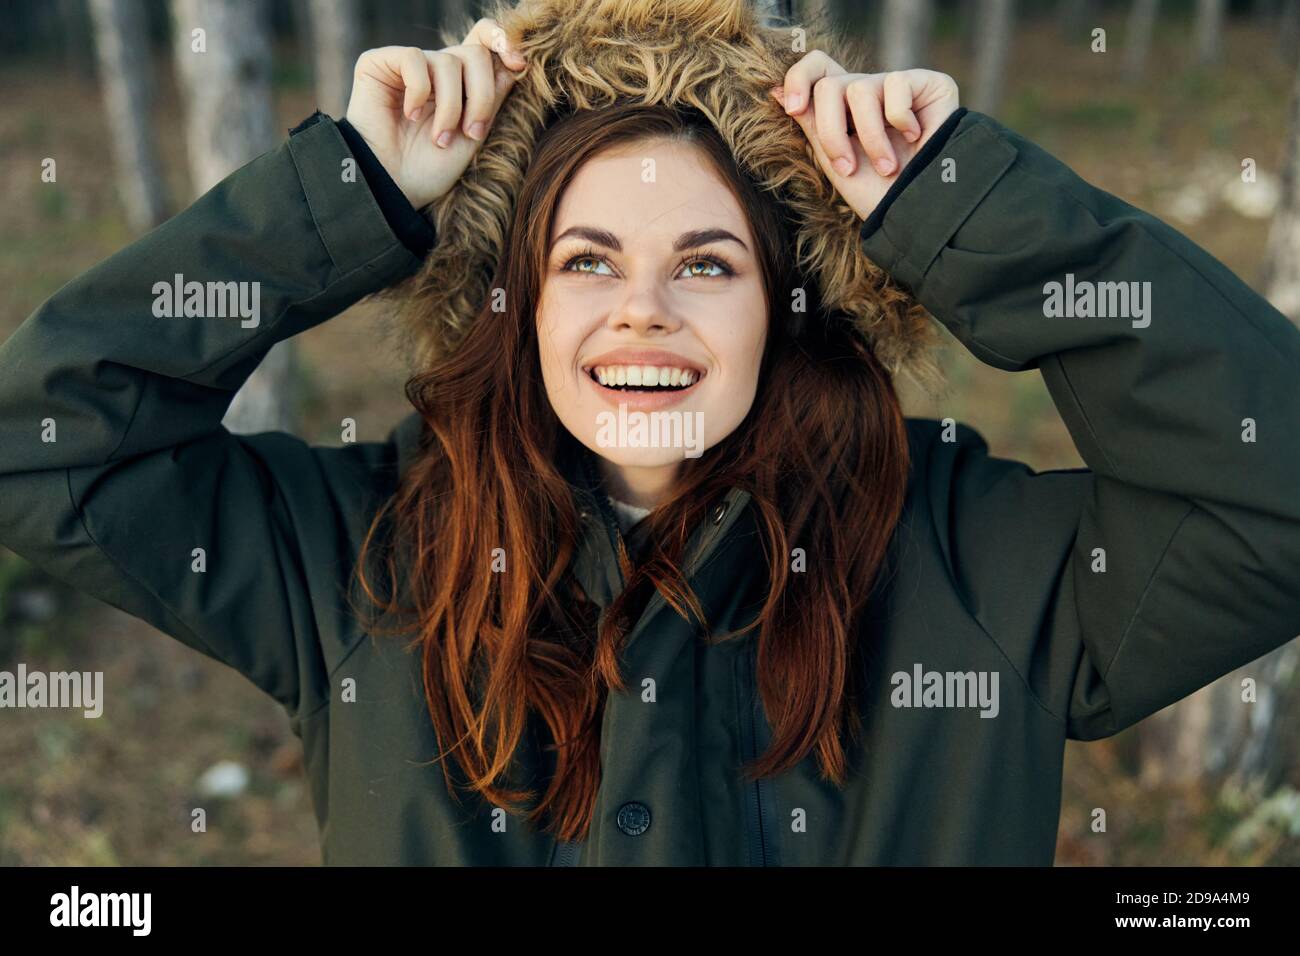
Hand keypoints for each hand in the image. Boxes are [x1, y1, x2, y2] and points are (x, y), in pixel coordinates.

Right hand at [344, 18, 526, 209]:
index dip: (503, 43)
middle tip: (472, 132)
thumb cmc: (430, 170)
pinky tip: (409, 115)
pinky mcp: (380, 63)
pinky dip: (418, 91)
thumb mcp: (472, 136)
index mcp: (460, 84)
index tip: (518, 65)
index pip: (484, 42)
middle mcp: (436, 70)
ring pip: (449, 61)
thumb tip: (512, 66)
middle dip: (481, 96)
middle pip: (475, 54)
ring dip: (450, 106)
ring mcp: (408, 66)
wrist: (392, 188)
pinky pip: (413, 59)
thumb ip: (491, 100)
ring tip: (439, 138)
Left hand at [770, 54, 958, 219]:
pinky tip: (917, 138)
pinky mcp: (930, 85)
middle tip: (848, 167)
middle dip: (832, 131)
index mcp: (845, 109)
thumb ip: (810, 123)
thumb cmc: (877, 195)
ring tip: (888, 167)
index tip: (793, 109)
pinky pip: (897, 85)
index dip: (799, 78)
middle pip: (831, 85)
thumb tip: (776, 90)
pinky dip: (900, 120)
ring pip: (860, 89)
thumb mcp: (834, 161)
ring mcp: (899, 87)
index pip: (817, 69)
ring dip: (870, 138)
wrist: (918, 212)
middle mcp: (871, 93)